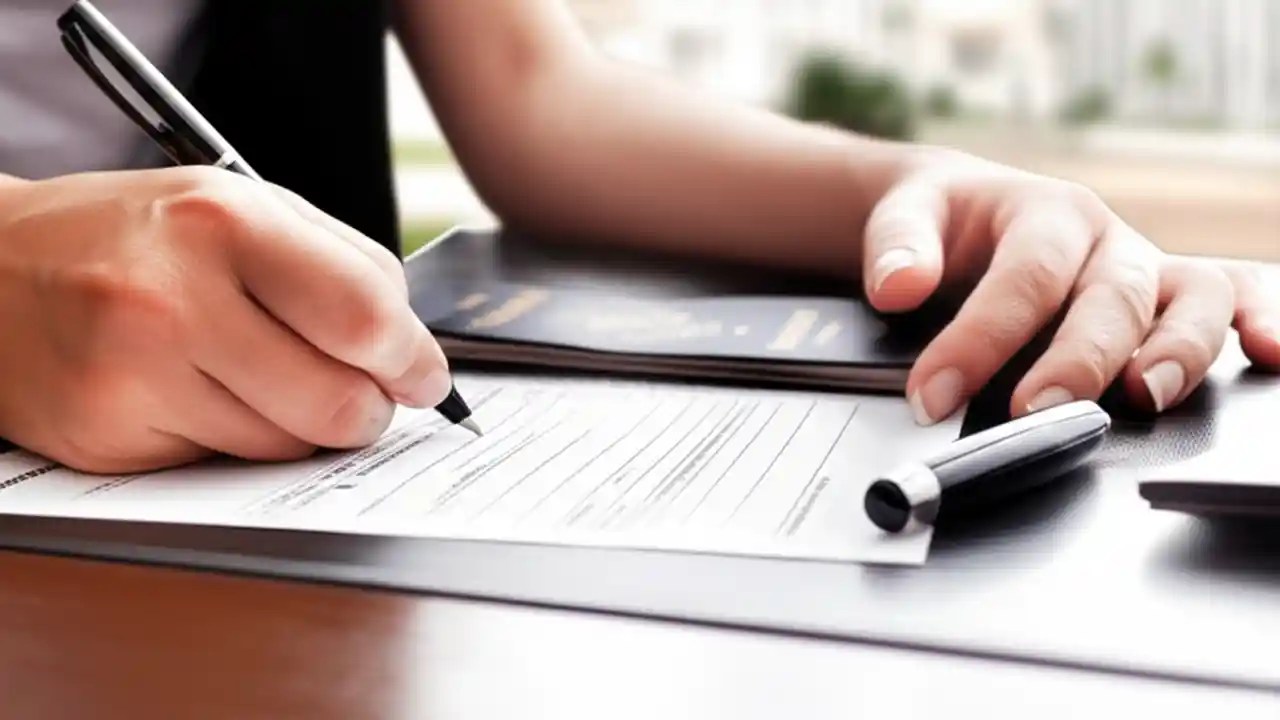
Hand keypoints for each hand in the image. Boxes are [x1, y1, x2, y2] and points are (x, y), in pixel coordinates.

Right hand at [0, 167, 451, 472]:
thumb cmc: (132, 237)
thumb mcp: (235, 206)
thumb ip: (336, 265)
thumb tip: (411, 347)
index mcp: (223, 220)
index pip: (366, 315)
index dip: (414, 359)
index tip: (425, 377)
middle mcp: (174, 298)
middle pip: (340, 399)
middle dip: (371, 408)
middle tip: (365, 395)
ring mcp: (134, 375)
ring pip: (290, 445)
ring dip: (307, 427)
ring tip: (269, 381)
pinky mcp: (108, 437)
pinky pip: (228, 466)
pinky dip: (241, 442)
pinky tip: (206, 397)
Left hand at [860, 150, 1279, 423]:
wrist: (970, 209)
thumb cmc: (946, 221)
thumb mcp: (906, 216)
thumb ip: (897, 247)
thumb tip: (897, 286)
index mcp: (1047, 214)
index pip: (1023, 278)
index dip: (979, 340)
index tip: (932, 394)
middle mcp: (1109, 242)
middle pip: (1113, 297)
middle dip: (1079, 360)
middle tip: (1034, 411)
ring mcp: (1149, 272)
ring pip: (1193, 301)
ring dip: (1177, 351)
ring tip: (1143, 398)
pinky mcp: (1170, 302)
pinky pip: (1235, 301)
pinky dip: (1264, 321)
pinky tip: (1274, 354)